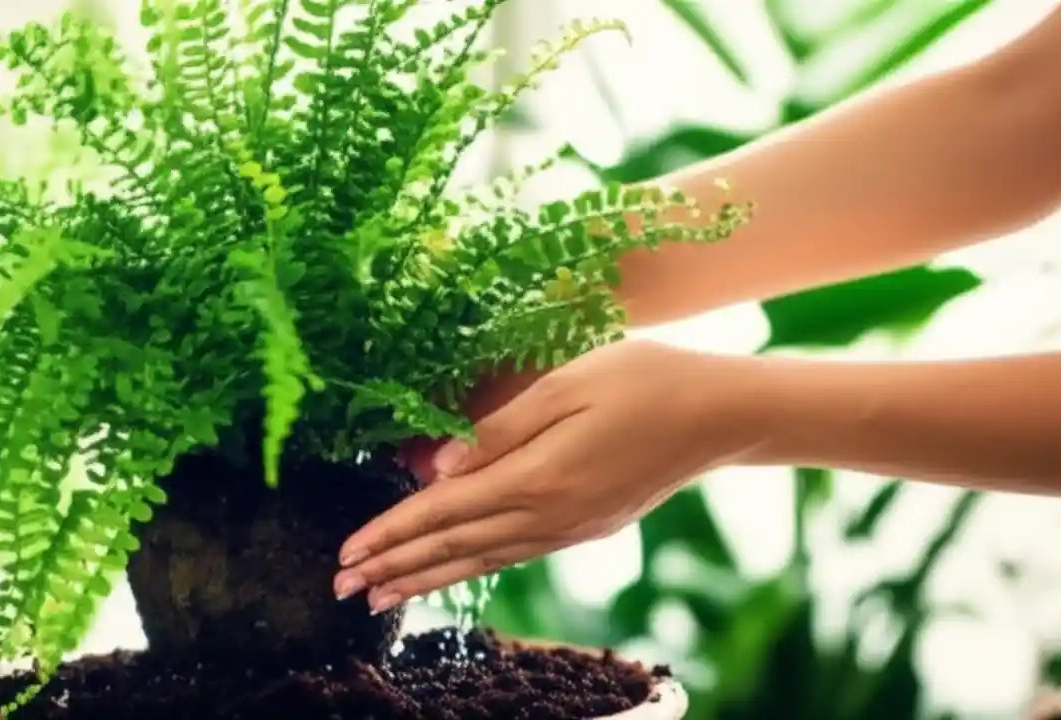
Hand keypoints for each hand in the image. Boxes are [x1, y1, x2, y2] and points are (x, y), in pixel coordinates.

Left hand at [334, 340, 761, 613]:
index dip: (390, 533)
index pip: (443, 514)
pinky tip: (452, 573)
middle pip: (453, 548)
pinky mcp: (584, 528)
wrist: (718, 415)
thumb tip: (434, 469)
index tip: (346, 553)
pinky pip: (513, 556)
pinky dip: (471, 569)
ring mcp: (568, 528)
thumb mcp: (566, 386)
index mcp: (536, 477)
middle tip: (342, 590)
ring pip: (480, 562)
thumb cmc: (643, 381)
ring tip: (382, 596)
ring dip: (426, 578)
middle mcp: (548, 515)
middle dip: (393, 568)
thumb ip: (498, 430)